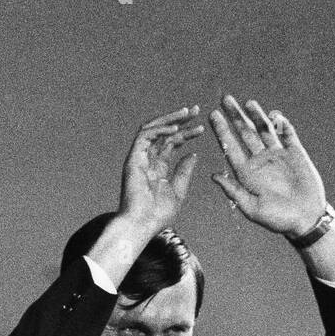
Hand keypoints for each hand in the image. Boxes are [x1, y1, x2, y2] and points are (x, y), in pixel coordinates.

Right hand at [117, 106, 204, 233]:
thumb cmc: (158, 215)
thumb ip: (184, 172)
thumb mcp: (178, 191)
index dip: (186, 133)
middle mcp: (148, 161)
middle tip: (195, 110)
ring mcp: (139, 159)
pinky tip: (175, 129)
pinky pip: (145, 136)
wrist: (142, 224)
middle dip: (179, 121)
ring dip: (169, 119)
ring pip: (153, 130)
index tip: (201, 128)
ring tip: (187, 113)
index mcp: (158, 169)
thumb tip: (192, 154)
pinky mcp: (133, 159)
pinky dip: (159, 130)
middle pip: (163, 134)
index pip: (172, 144)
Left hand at [209, 96, 328, 237]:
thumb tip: (213, 176)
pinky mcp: (295, 152)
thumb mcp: (252, 208)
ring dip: (256, 115)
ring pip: (264, 129)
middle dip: (235, 116)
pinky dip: (281, 123)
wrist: (306, 219)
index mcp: (246, 173)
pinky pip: (287, 133)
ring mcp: (277, 154)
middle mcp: (260, 160)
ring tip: (247, 102)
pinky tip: (274, 115)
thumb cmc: (278, 219)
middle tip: (225, 98)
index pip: (230, 147)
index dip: (222, 131)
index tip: (212, 115)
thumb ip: (234, 191)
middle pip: (245, 133)